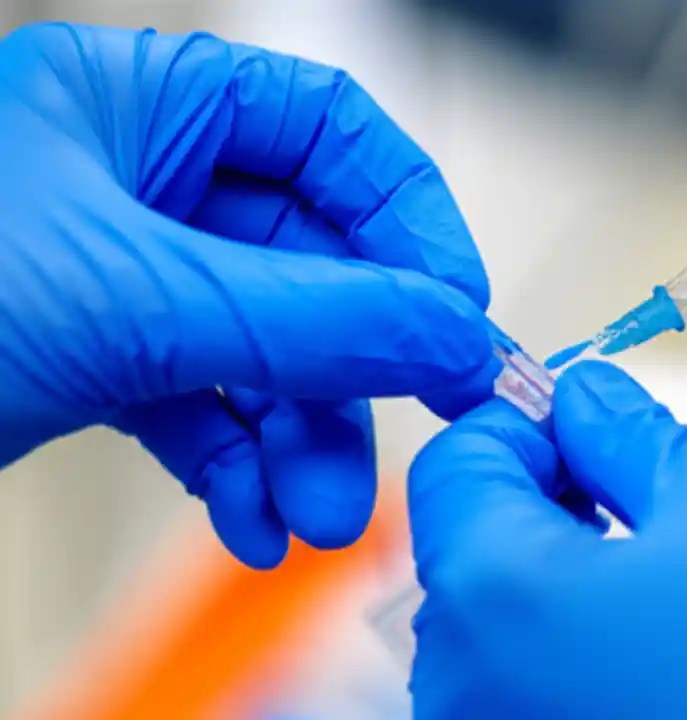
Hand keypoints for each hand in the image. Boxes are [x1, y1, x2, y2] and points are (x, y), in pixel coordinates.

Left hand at [0, 23, 500, 567]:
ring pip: (262, 347)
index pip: (326, 129)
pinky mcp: (94, 360)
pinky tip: (254, 521)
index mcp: (136, 101)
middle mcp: (135, 179)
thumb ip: (315, 318)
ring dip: (302, 438)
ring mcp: (118, 275)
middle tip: (407, 429)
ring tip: (317, 512)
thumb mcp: (136, 299)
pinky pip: (202, 405)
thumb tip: (449, 332)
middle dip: (352, 365)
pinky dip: (237, 467)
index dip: (408, 213)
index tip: (454, 304)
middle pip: (308, 258)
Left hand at [407, 362, 686, 718]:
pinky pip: (521, 693)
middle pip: (469, 547)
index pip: (456, 464)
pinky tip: (662, 659)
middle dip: (548, 502)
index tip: (592, 427)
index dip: (525, 424)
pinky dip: (572, 654)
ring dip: (564, 580)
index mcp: (494, 595)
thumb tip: (587, 398)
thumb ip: (636, 437)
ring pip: (497, 625)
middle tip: (646, 499)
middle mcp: (460, 688)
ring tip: (672, 589)